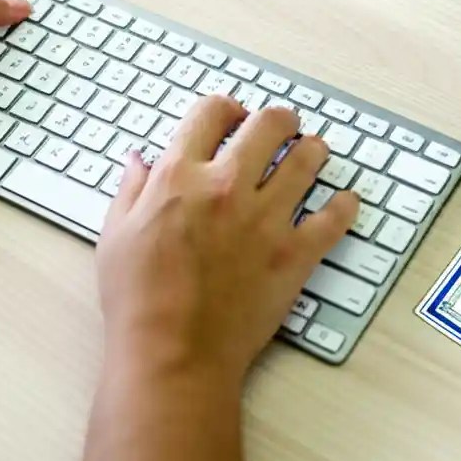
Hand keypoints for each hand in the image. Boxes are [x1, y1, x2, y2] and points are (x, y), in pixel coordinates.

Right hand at [96, 96, 358, 381]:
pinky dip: (344, 206)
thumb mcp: (115, 236)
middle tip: (283, 126)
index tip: (233, 114)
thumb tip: (140, 160)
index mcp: (179, 177)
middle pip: (268, 124)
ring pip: (307, 159)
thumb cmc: (139, 302)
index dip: (225, 107)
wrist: (174, 353)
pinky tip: (345, 202)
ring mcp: (266, 219)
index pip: (210, 113)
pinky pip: (334, 217)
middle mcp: (226, 188)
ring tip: (313, 153)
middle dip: (279, 119)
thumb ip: (133, 190)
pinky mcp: (295, 254)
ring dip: (312, 150)